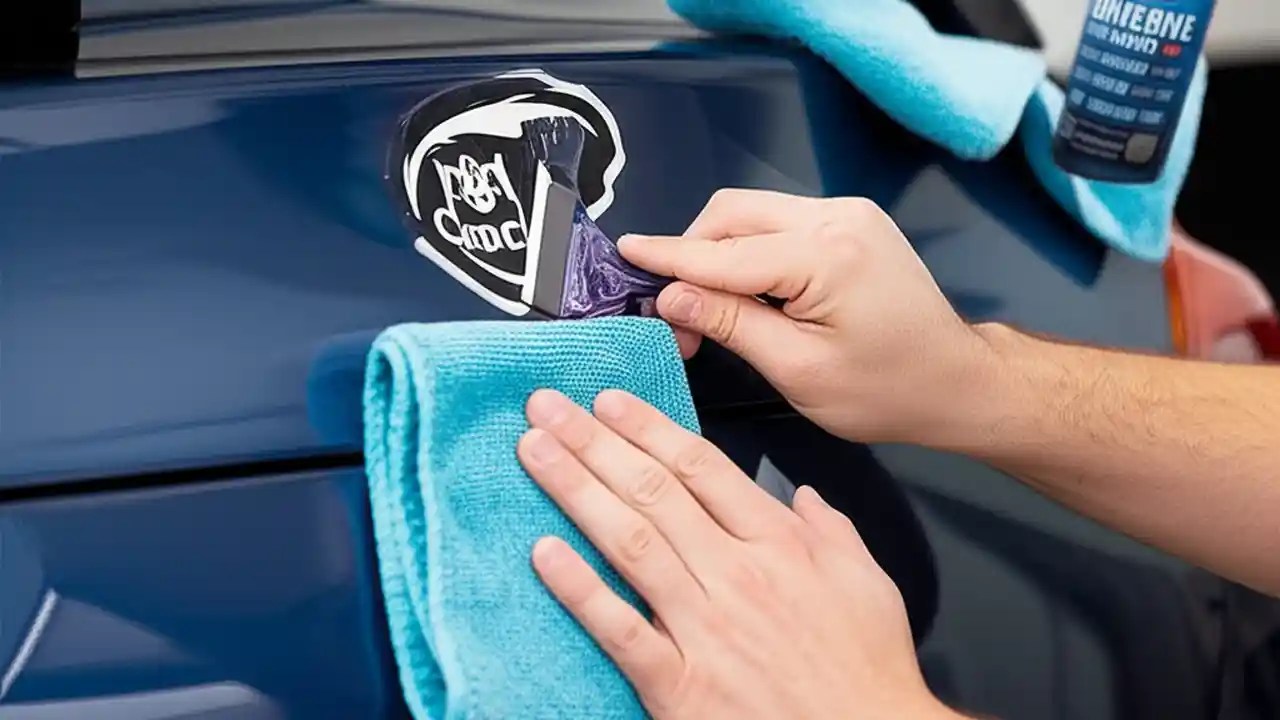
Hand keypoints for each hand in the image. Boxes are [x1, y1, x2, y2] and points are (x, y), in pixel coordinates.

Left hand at [517, 388, 960, 719]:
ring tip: (535, 453)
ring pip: (629, 541)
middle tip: (548, 408)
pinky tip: (543, 552)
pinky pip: (618, 628)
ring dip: (575, 490)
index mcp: (780, 545)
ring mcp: (704, 628)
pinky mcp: (679, 685)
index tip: (609, 401)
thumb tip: (803, 495)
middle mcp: (736, 575)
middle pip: (653, 491)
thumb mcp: (868, 584)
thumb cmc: (867, 673)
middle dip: (594, 443)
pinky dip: (579, 588)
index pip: (701, 467)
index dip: (648, 428)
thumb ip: (830, 530)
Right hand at [620, 189, 994, 445]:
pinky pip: (778, 223)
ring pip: (752, 214)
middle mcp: (837, 217)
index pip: (724, 252)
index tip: (625, 252)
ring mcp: (846, 213)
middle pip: (733, 215)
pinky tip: (744, 292)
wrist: (956, 381)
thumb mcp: (798, 370)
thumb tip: (671, 297)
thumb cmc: (886, 390)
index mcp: (826, 255)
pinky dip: (749, 251)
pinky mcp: (849, 222)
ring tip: (707, 309)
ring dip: (718, 252)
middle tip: (676, 315)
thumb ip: (730, 324)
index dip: (669, 256)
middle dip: (692, 254)